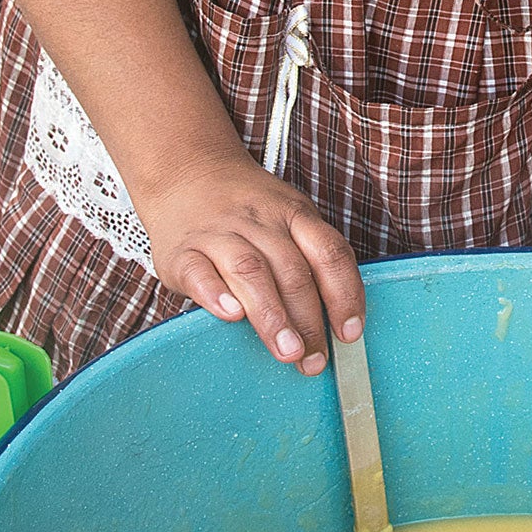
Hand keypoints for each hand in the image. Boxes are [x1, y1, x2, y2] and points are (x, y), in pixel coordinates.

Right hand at [141, 148, 366, 373]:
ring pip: (250, 272)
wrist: (184, 172)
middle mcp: (259, 221)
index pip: (329, 253)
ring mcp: (218, 233)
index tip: (349, 333)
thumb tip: (337, 326)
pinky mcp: (182, 251)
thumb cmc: (245, 211)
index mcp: (293, 214)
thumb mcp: (287, 218)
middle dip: (309, 321)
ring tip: (287, 351)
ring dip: (272, 316)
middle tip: (315, 359)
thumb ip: (309, 261)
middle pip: (292, 271)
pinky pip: (200, 273)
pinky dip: (217, 295)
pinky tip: (232, 315)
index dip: (344, 295)